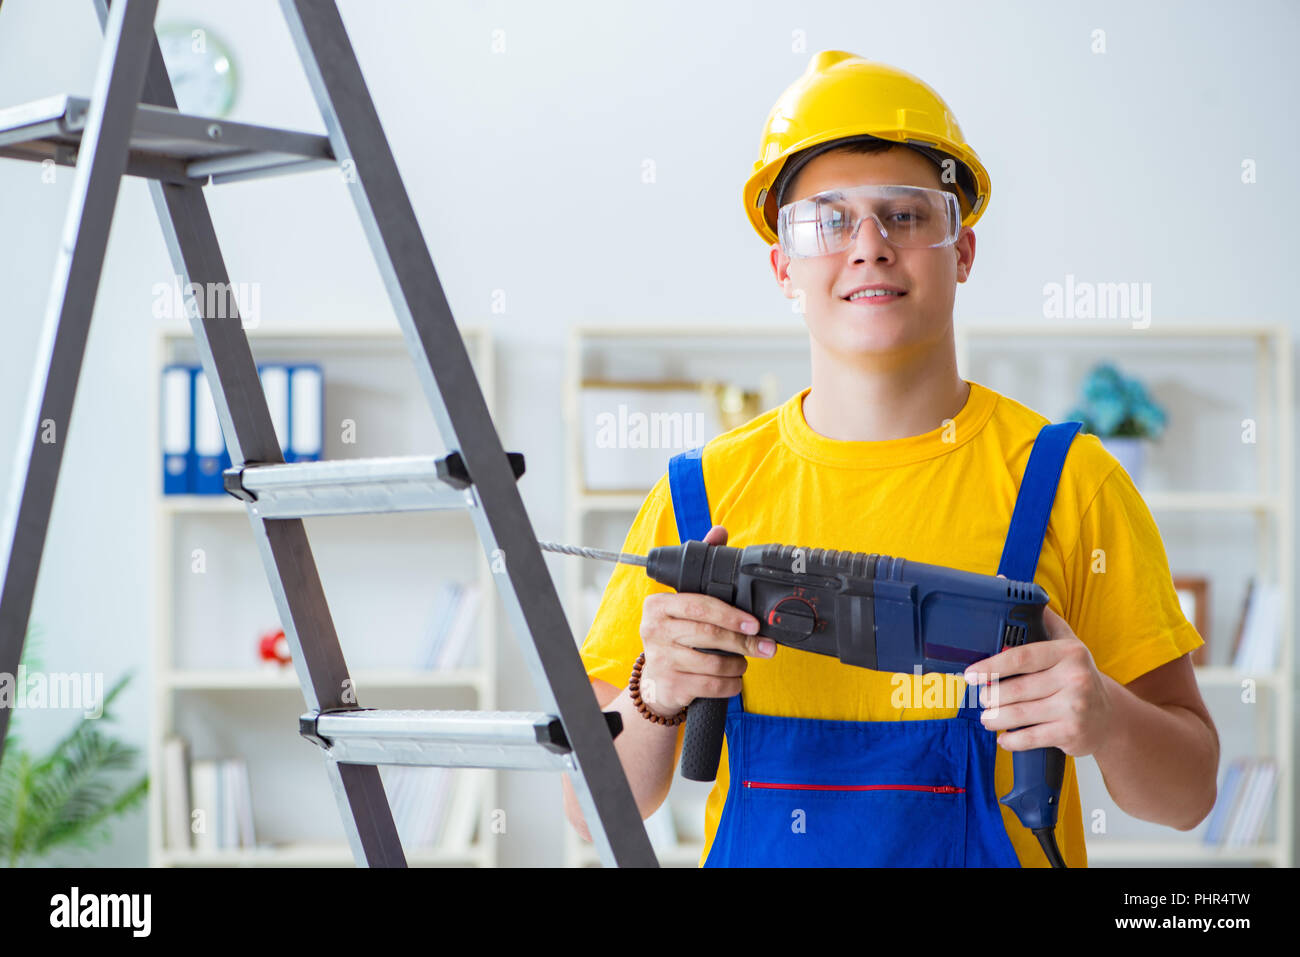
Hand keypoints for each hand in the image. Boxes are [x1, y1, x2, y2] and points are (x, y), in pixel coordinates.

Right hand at [637, 524, 774, 716]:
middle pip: (709, 634)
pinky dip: (730, 684)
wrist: (656, 681)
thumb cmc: (676, 635)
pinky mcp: (670, 685)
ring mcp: (660, 659)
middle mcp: (654, 630)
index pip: (700, 605)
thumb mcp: (684, 601)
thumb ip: (703, 569)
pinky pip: (711, 685)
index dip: (731, 614)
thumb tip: (719, 531)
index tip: (755, 624)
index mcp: (658, 605)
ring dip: (738, 664)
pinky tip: (735, 679)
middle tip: (767, 646)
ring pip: (713, 662)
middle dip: (744, 641)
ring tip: (745, 661)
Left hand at [961, 576, 1113, 756]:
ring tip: (986, 717)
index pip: (1022, 657)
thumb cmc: (1077, 675)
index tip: (970, 674)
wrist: (1110, 718)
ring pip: (1019, 715)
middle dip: (990, 697)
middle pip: (1016, 690)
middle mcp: (1075, 678)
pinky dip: (1012, 740)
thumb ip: (1040, 618)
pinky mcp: (1072, 734)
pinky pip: (1030, 738)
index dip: (991, 666)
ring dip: (995, 719)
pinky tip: (1004, 737)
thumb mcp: (1067, 643)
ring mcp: (1075, 708)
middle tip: (979, 698)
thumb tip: (1005, 580)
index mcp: (1069, 653)